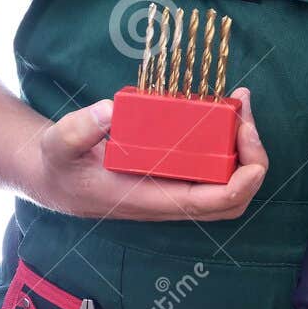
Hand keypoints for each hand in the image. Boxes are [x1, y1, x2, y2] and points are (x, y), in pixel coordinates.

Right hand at [28, 85, 268, 220]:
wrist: (54, 178)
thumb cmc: (60, 165)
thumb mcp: (59, 144)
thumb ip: (79, 129)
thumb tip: (110, 109)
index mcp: (150, 200)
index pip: (211, 202)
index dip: (242, 178)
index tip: (246, 134)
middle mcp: (169, 201)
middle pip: (233, 200)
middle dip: (252, 159)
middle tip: (245, 113)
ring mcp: (174, 191)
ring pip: (228, 188)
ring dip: (244, 151)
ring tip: (240, 106)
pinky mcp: (173, 178)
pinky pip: (214, 172)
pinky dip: (228, 146)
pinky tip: (223, 112)